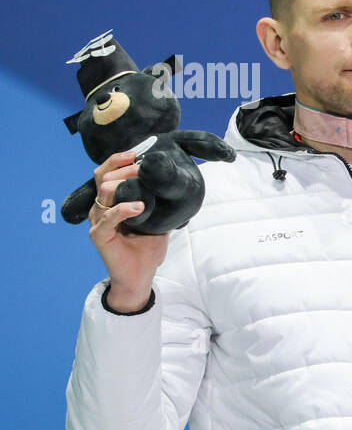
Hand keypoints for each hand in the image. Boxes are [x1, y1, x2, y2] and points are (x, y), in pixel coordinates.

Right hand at [88, 151, 168, 312]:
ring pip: (103, 192)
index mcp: (111, 202)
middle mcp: (101, 209)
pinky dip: (124, 209)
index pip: (107, 174)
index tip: (137, 152)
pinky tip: (140, 207)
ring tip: (143, 182)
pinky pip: (107, 218)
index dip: (118, 160)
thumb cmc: (146, 249)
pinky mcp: (99, 236)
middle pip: (102, 177)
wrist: (140, 276)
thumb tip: (176, 186)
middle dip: (122, 167)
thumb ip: (161, 204)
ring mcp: (98, 221)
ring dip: (124, 183)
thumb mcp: (158, 221)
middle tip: (141, 165)